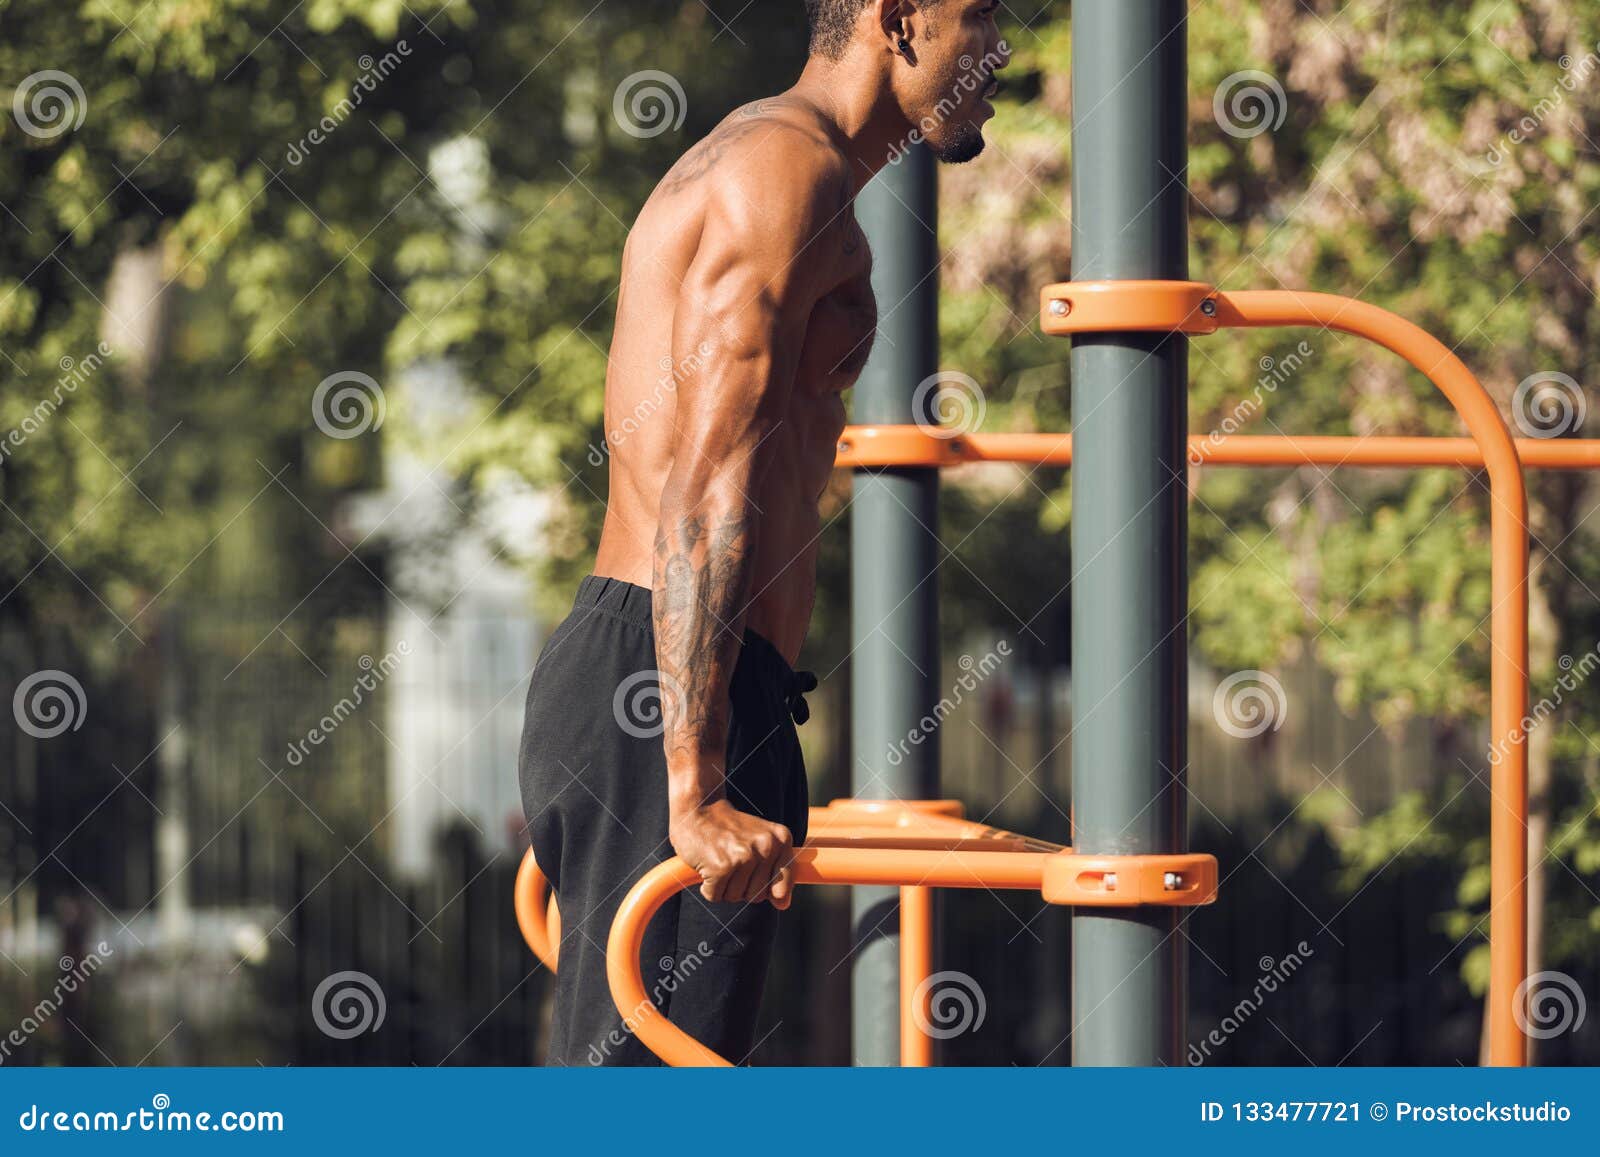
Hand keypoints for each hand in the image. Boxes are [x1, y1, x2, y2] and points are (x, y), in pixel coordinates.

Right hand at [669, 799, 795, 908]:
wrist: (698, 808)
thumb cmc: (729, 829)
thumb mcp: (762, 841)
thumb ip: (776, 871)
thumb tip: (783, 906)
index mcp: (781, 839)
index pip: (783, 886)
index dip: (766, 888)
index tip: (752, 873)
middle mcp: (766, 847)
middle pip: (757, 896)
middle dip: (741, 887)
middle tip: (731, 862)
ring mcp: (744, 857)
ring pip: (735, 897)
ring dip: (723, 886)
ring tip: (719, 861)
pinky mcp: (721, 867)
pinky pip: (715, 896)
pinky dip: (707, 887)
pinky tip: (707, 865)